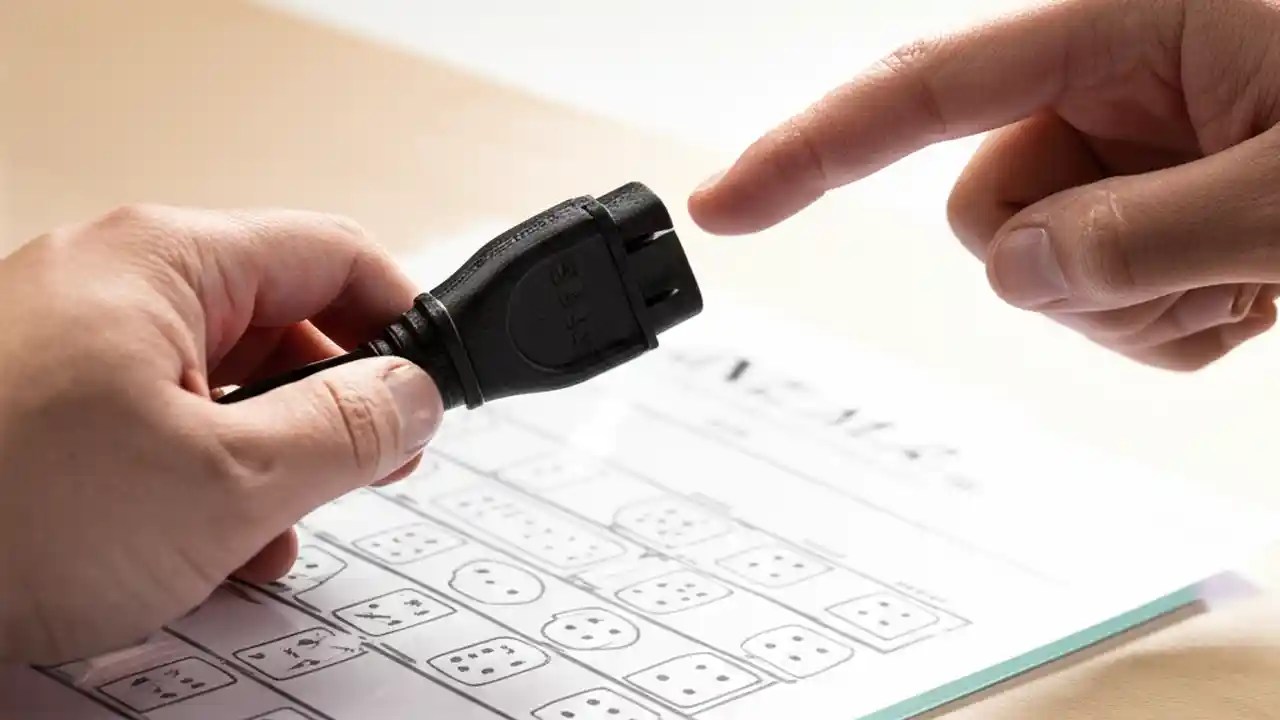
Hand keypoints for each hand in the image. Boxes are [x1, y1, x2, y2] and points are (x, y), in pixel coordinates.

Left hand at [0, 205, 441, 663]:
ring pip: (222, 380)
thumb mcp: (223, 481)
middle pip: (281, 318)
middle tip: (366, 467)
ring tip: (275, 526)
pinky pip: (160, 420)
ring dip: (269, 458)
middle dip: (334, 404)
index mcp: (163, 260)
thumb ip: (345, 430)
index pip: (335, 252)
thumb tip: (413, 394)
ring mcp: (73, 344)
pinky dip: (203, 478)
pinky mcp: (43, 405)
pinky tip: (207, 543)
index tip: (431, 389)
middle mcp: (114, 283)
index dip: (404, 321)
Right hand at [690, 0, 1279, 369]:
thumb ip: (1142, 232)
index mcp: (1131, 19)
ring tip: (1253, 275)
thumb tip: (1014, 270)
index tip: (721, 205)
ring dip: (1134, 305)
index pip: (926, 88)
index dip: (811, 150)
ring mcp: (1140, 153)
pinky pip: (1104, 299)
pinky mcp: (1166, 209)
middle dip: (1070, 266)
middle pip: (986, 209)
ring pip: (1042, 269)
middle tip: (1195, 268)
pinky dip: (1169, 321)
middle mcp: (1119, 81)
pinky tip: (1253, 288)